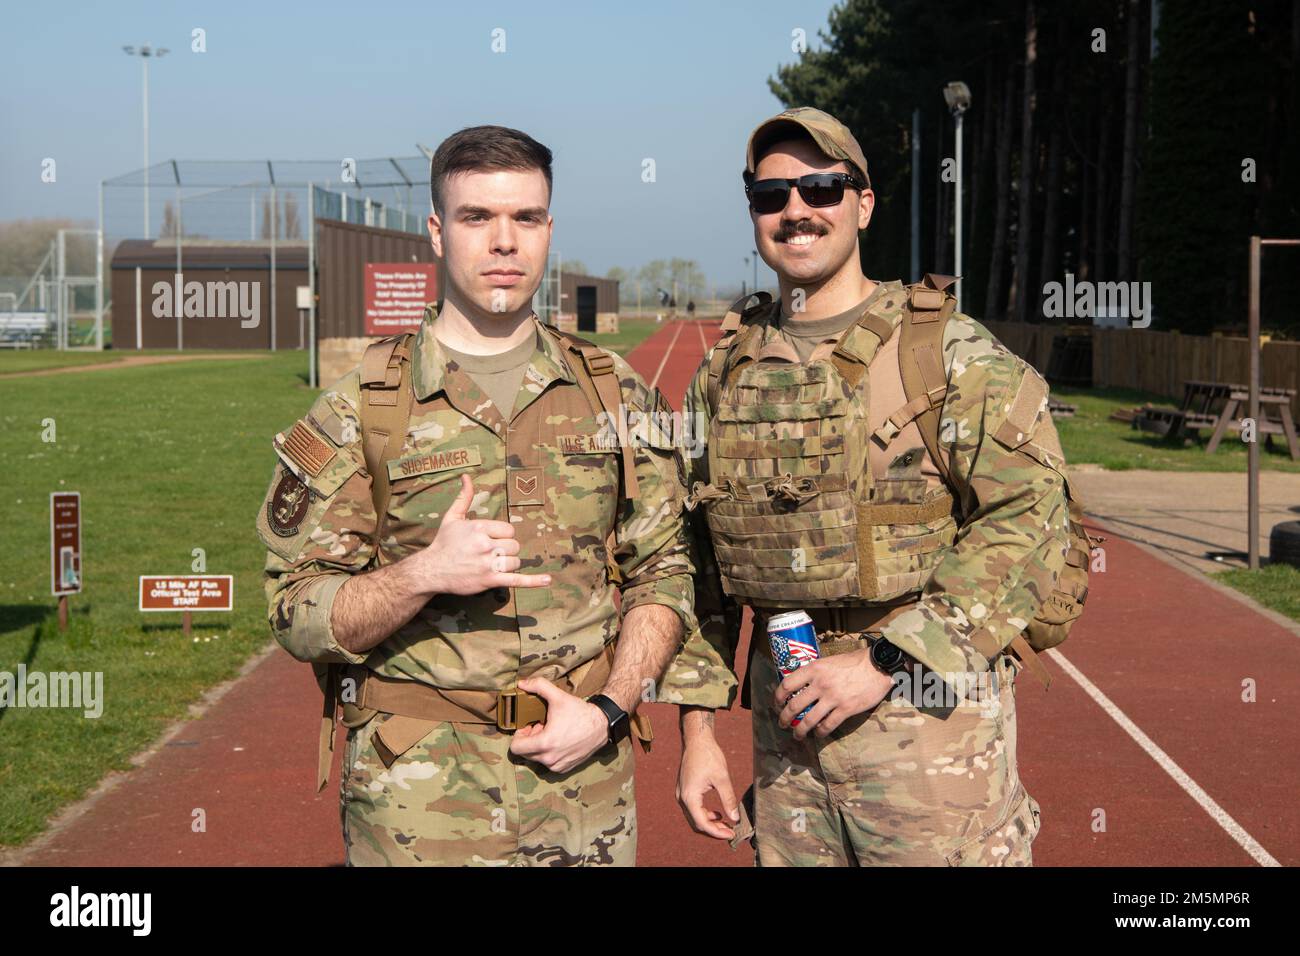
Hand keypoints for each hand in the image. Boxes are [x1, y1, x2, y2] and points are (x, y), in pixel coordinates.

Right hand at [409, 473, 550, 595]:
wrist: (431, 570)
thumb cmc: (443, 543)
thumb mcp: (452, 517)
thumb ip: (464, 497)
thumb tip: (466, 476)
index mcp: (479, 527)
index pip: (509, 530)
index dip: (503, 536)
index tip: (490, 541)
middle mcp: (486, 544)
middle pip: (514, 546)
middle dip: (506, 550)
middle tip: (490, 554)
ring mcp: (488, 564)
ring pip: (515, 562)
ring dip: (508, 564)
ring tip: (492, 566)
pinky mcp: (489, 580)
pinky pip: (516, 580)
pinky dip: (533, 581)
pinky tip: (547, 580)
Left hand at [508, 677, 610, 773]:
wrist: (601, 725)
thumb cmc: (580, 712)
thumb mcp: (558, 696)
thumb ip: (538, 686)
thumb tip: (521, 683)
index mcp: (545, 743)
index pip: (515, 748)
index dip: (518, 735)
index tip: (528, 726)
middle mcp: (549, 759)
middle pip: (525, 753)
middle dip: (529, 739)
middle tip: (540, 726)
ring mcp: (557, 766)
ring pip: (536, 758)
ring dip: (539, 746)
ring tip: (550, 732)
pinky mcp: (564, 768)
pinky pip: (548, 763)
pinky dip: (548, 753)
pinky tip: (558, 740)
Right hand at [676, 729, 739, 839]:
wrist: (697, 740)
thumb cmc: (709, 756)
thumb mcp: (722, 778)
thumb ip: (728, 799)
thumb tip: (735, 818)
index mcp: (689, 796)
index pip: (702, 823)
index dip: (717, 832)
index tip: (732, 835)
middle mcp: (682, 798)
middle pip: (696, 824)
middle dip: (714, 831)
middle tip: (730, 832)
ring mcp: (681, 794)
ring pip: (694, 817)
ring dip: (709, 823)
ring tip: (726, 824)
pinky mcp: (684, 790)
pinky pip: (693, 809)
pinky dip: (705, 814)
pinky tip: (717, 813)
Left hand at [775, 649, 894, 739]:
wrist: (877, 665)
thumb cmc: (853, 662)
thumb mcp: (829, 661)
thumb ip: (816, 672)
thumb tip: (802, 685)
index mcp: (814, 669)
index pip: (787, 684)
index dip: (777, 697)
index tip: (776, 704)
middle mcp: (820, 684)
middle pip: (794, 705)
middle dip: (784, 718)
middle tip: (782, 723)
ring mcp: (833, 698)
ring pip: (808, 720)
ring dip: (799, 730)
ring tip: (797, 735)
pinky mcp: (846, 709)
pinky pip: (828, 725)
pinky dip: (820, 733)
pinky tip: (818, 734)